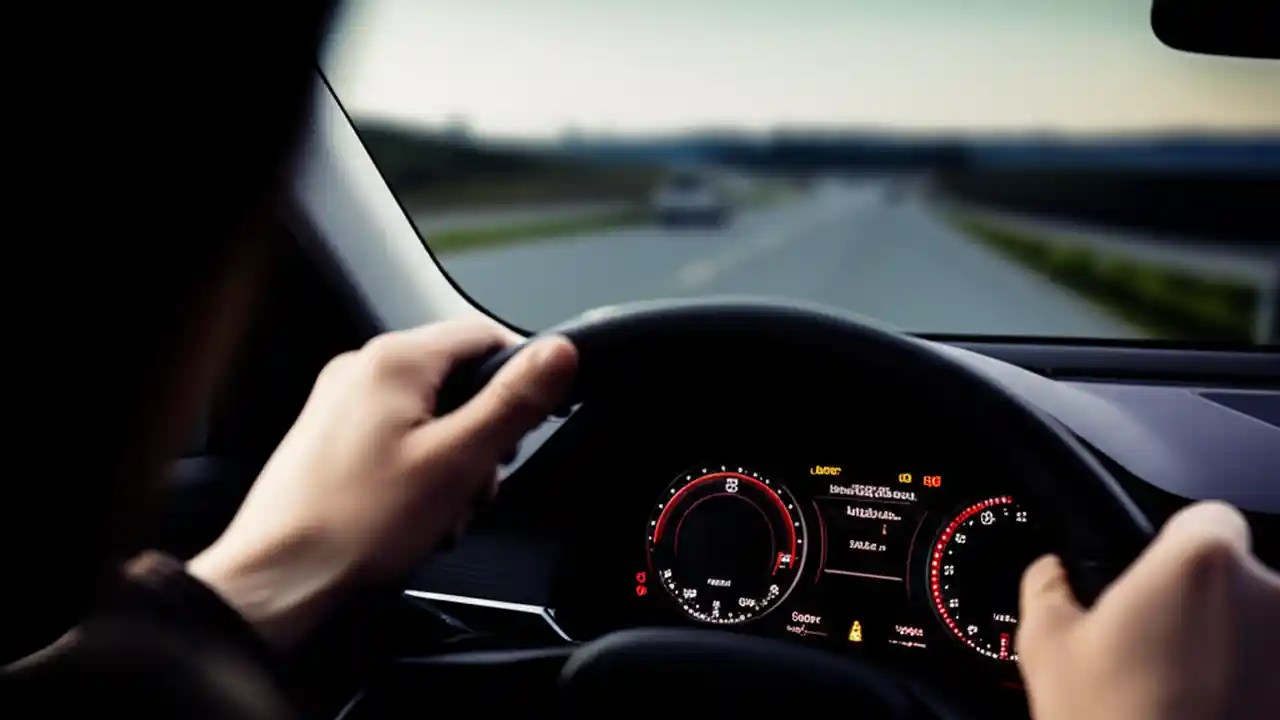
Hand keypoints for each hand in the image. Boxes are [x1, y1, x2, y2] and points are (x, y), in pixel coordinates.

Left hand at [187, 320, 577, 648]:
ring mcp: (341, 404)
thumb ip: (514, 402)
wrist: (277, 581)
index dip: (522, 378)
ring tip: (443, 512)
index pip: (485, 336)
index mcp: (395, 361)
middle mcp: (362, 370)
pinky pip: (399, 439)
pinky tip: (416, 516)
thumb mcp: (459, 460)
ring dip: (454, 463)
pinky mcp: (331, 439)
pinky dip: (421, 473)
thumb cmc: (359, 524)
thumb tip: (561, 352)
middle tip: (478, 485)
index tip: (535, 422)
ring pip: (431, 416)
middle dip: (483, 436)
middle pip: (458, 381)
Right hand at [1017, 501, 1279, 719]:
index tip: (1160, 578)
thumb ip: (1047, 586)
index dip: (1180, 546)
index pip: (1209, 518)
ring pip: (1264, 626)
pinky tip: (1212, 710)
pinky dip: (1254, 683)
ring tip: (1187, 690)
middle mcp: (1270, 594)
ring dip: (1237, 647)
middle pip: (1239, 577)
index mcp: (1200, 562)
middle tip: (1160, 647)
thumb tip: (1048, 574)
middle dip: (1206, 605)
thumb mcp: (1046, 645)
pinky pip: (1273, 668)